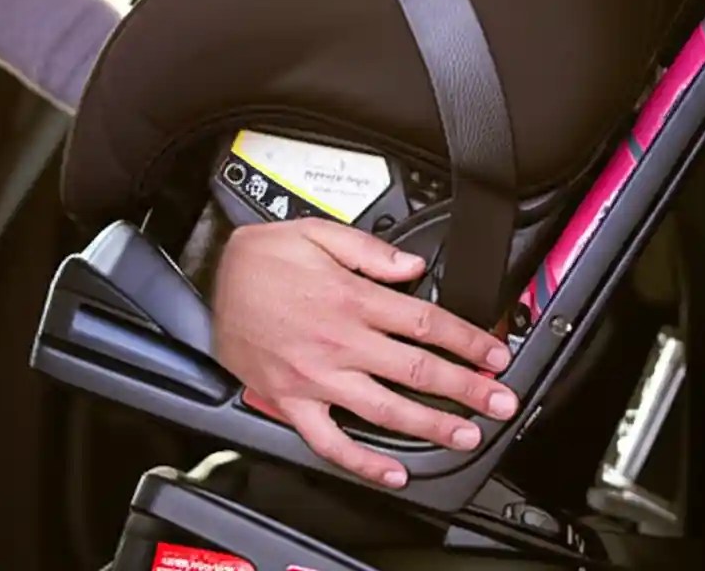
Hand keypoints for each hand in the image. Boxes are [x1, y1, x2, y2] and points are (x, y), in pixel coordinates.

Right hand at [211, 217, 518, 488]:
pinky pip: (330, 441)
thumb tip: (412, 266)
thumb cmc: (256, 259)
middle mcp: (339, 342)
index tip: (493, 353)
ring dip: (432, 425)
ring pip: (385, 409)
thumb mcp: (315, 232)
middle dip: (467, 388)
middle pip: (417, 370)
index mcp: (350, 298)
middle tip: (500, 401)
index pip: (425, 322)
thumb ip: (369, 251)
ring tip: (467, 435)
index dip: (468, 340)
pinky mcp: (292, 401)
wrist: (204, 281)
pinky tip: (392, 471)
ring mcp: (316, 378)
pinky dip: (363, 461)